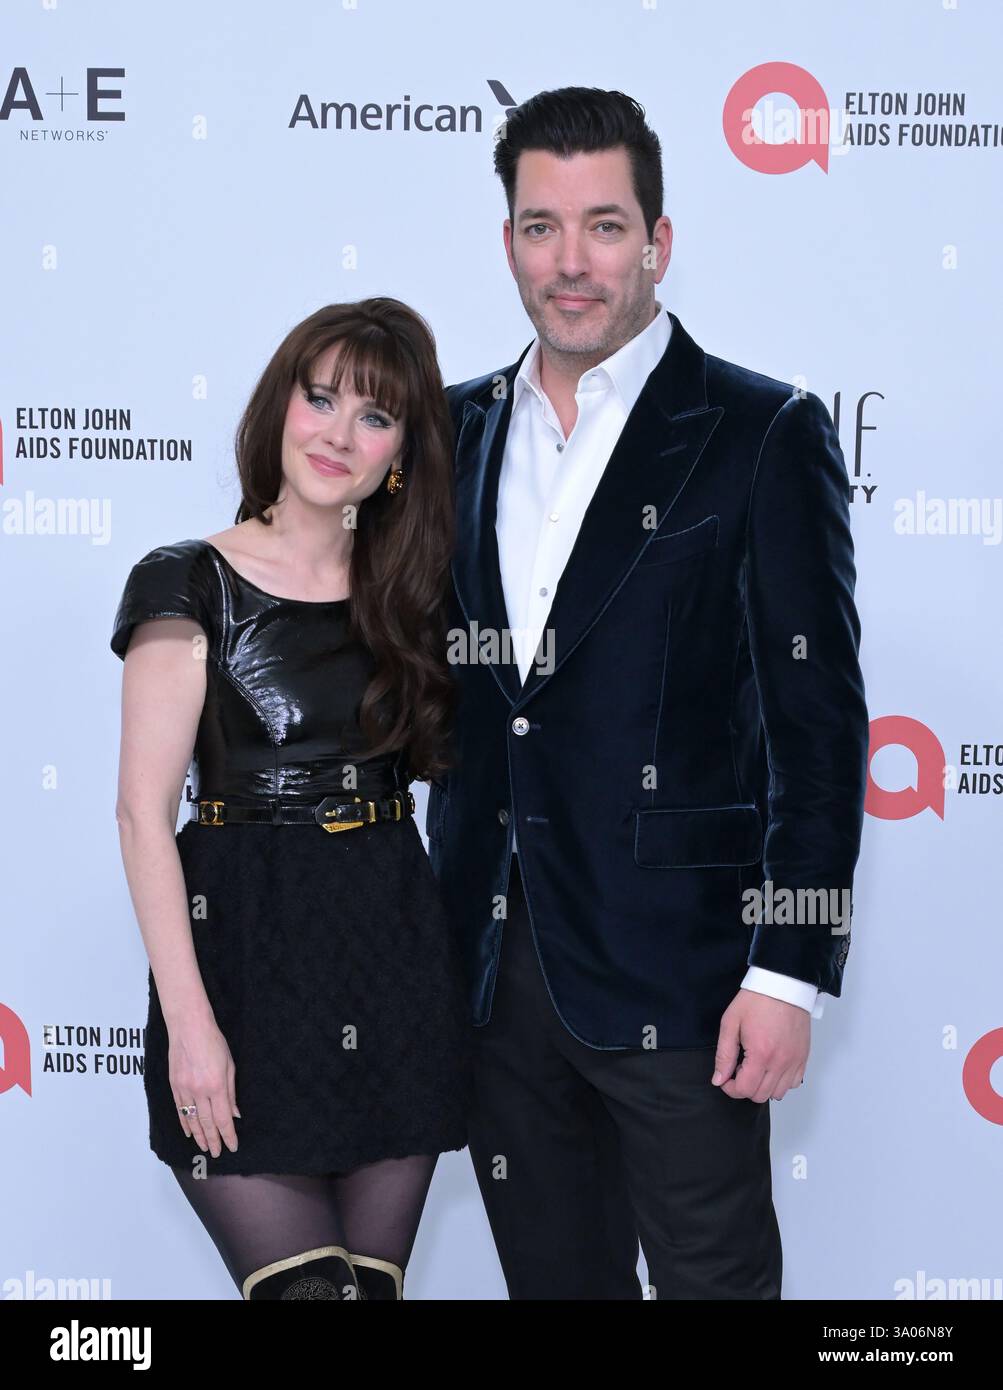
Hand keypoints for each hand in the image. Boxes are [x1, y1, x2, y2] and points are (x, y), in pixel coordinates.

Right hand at [168, 1015, 239, 1156]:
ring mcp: (184, 1089)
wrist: (188, 1026)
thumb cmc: (213, 1041)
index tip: (232, 1146)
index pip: (223, 1119)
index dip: (228, 1135)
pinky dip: (184, 1123)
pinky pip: (179, 1110)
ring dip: (198, 1136)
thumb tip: (235, 1114)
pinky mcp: (174, 1086)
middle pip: (207, 1123)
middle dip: (213, 1140)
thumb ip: (231, 1092)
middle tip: (217, 1153)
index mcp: (216, 1086)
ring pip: (191, 1120)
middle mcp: (199, 1091)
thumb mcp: (229, 1065)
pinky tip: (188, 1133)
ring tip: (204, 1148)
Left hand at [711, 988, 809, 1101]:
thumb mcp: (731, 1023)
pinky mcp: (804, 1057)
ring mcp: (795, 1061)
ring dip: (763, 1086)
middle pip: (760, 1096)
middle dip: (745, 1087)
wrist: (783, 985)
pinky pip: (794, 1083)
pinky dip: (781, 1081)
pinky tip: (771, 1066)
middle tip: (739, 1070)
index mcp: (761, 1054)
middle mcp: (781, 1062)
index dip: (730, 1087)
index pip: (744, 1089)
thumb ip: (724, 1055)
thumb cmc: (756, 1000)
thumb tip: (718, 1079)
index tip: (725, 1077)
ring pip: (778, 1093)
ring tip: (755, 1067)